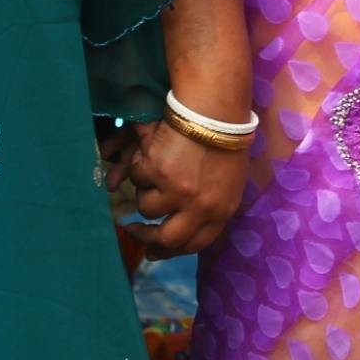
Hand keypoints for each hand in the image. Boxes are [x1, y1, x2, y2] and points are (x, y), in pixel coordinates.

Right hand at [122, 117, 250, 259]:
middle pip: (166, 239)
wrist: (215, 108)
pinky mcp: (158, 174)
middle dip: (146, 237)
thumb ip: (209, 209)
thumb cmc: (223, 139)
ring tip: (159, 166)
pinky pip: (137, 179)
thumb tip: (178, 237)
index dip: (171, 251)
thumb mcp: (227, 181)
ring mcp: (178, 192)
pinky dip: (139, 164)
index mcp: (222, 210)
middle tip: (132, 229)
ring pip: (146, 206)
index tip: (153, 251)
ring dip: (145, 189)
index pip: (194, 244)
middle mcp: (200, 206)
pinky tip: (154, 148)